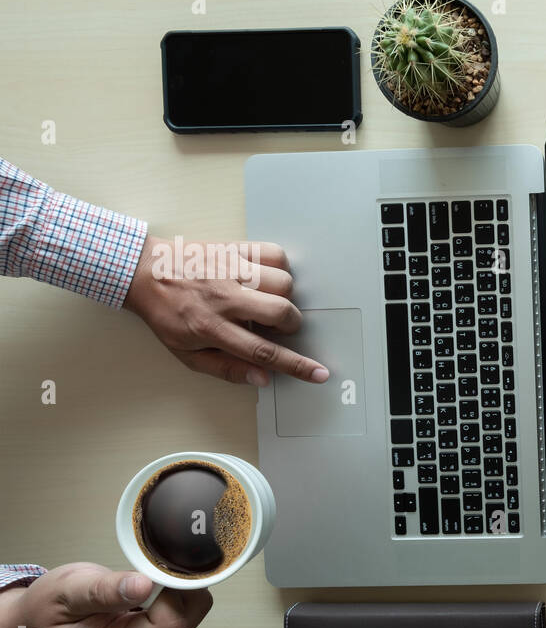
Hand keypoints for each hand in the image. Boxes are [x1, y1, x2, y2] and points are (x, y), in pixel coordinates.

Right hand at [0, 563, 211, 627]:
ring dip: (173, 587)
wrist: (37, 623)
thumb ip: (103, 591)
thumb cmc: (46, 610)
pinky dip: (171, 591)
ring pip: (193, 610)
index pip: (172, 622)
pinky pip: (185, 608)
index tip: (148, 571)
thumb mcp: (65, 593)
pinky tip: (145, 587)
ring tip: (137, 580)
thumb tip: (143, 585)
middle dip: (175, 586)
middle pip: (190, 615)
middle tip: (142, 571)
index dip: (169, 591)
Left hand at [124, 235, 328, 386]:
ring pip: (284, 283)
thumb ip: (226, 369)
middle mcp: (225, 299)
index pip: (263, 351)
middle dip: (290, 324)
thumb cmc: (167, 315)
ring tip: (263, 299)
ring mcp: (231, 270)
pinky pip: (275, 254)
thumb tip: (263, 378)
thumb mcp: (187, 354)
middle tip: (274, 325)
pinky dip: (278, 268)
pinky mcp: (234, 249)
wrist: (143, 271)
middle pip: (282, 313)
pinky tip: (263, 278)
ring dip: (282, 296)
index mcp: (212, 329)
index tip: (319, 373)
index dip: (296, 366)